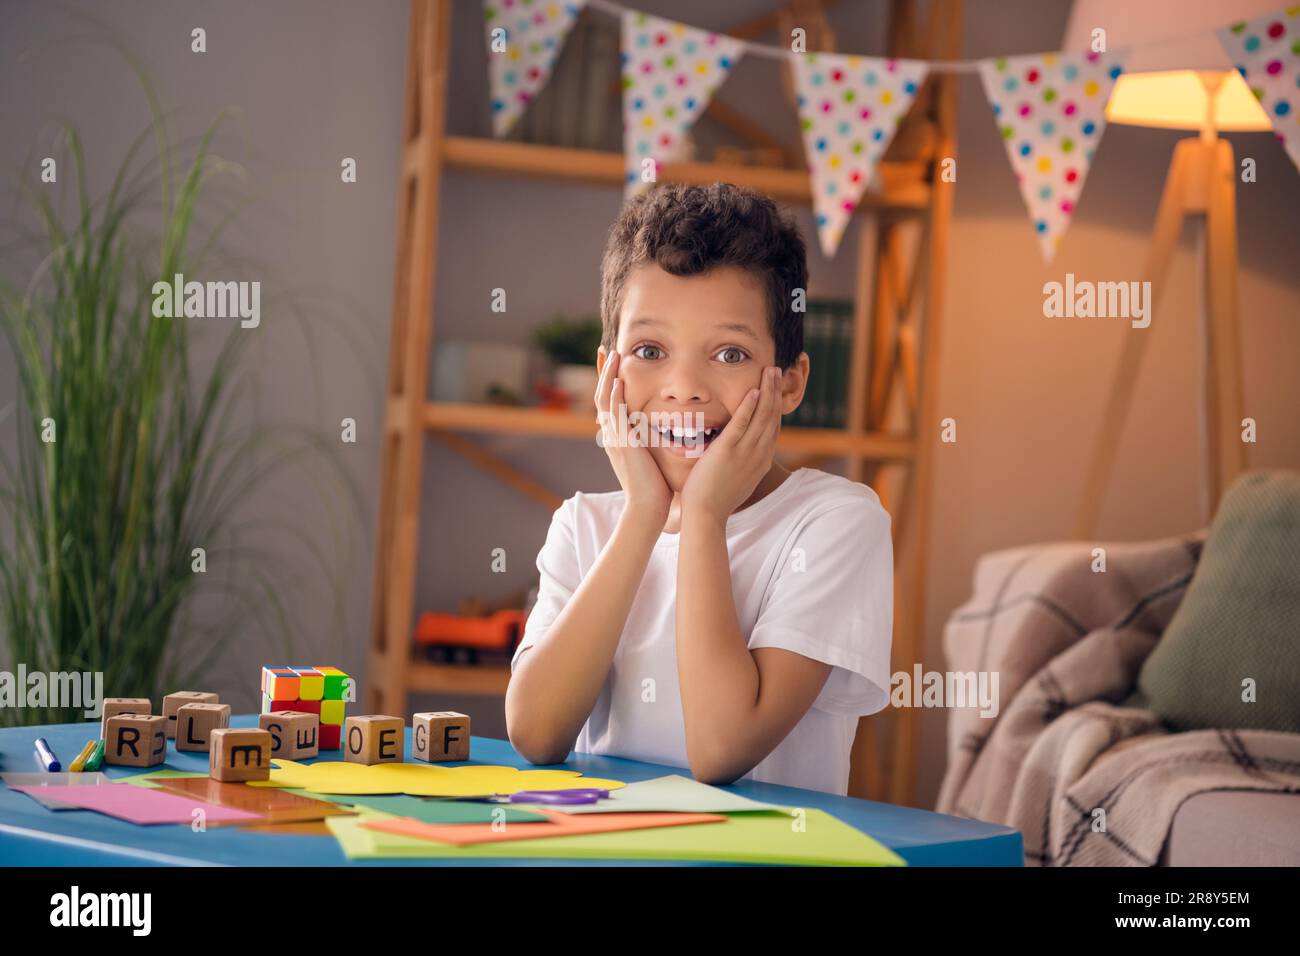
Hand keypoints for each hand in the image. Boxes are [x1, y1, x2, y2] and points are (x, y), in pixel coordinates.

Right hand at [595, 350, 671, 529]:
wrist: (648, 508)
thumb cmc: (654, 486)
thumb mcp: (650, 456)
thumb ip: (650, 440)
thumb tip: (660, 428)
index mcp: (619, 436)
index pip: (610, 401)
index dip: (610, 380)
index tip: (613, 361)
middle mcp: (612, 435)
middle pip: (602, 395)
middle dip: (604, 372)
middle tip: (605, 350)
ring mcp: (615, 439)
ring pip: (605, 400)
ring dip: (608, 376)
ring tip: (613, 355)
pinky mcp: (623, 445)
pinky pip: (615, 416)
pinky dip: (614, 397)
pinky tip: (617, 382)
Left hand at [680, 365, 781, 524]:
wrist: (706, 514)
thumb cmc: (716, 500)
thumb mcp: (737, 479)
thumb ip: (741, 463)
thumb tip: (738, 454)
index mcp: (761, 461)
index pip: (773, 428)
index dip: (776, 406)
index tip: (776, 389)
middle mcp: (758, 455)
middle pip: (772, 417)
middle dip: (776, 392)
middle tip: (777, 370)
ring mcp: (745, 453)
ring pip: (762, 416)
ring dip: (767, 391)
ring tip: (770, 371)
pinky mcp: (728, 451)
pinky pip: (742, 424)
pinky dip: (749, 407)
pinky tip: (753, 391)